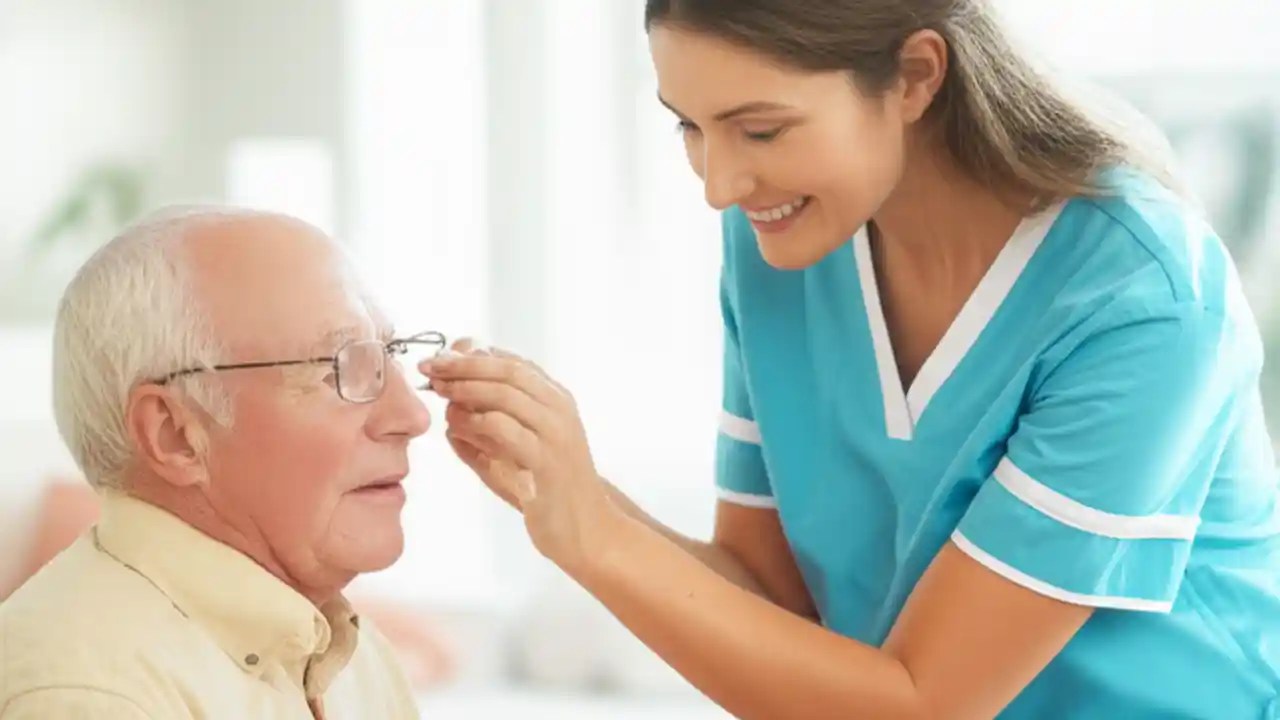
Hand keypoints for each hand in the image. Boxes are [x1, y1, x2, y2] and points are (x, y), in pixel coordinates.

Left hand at [422, 339, 623, 577]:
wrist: (586, 527)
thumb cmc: (548, 487)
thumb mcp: (518, 449)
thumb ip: (488, 427)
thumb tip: (451, 411)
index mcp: (555, 399)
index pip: (512, 362)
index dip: (473, 354)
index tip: (442, 356)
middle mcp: (558, 409)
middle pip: (507, 370)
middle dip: (464, 364)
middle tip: (431, 366)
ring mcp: (555, 433)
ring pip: (506, 394)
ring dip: (467, 388)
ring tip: (440, 391)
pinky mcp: (546, 460)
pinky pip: (506, 430)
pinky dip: (477, 421)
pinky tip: (457, 425)